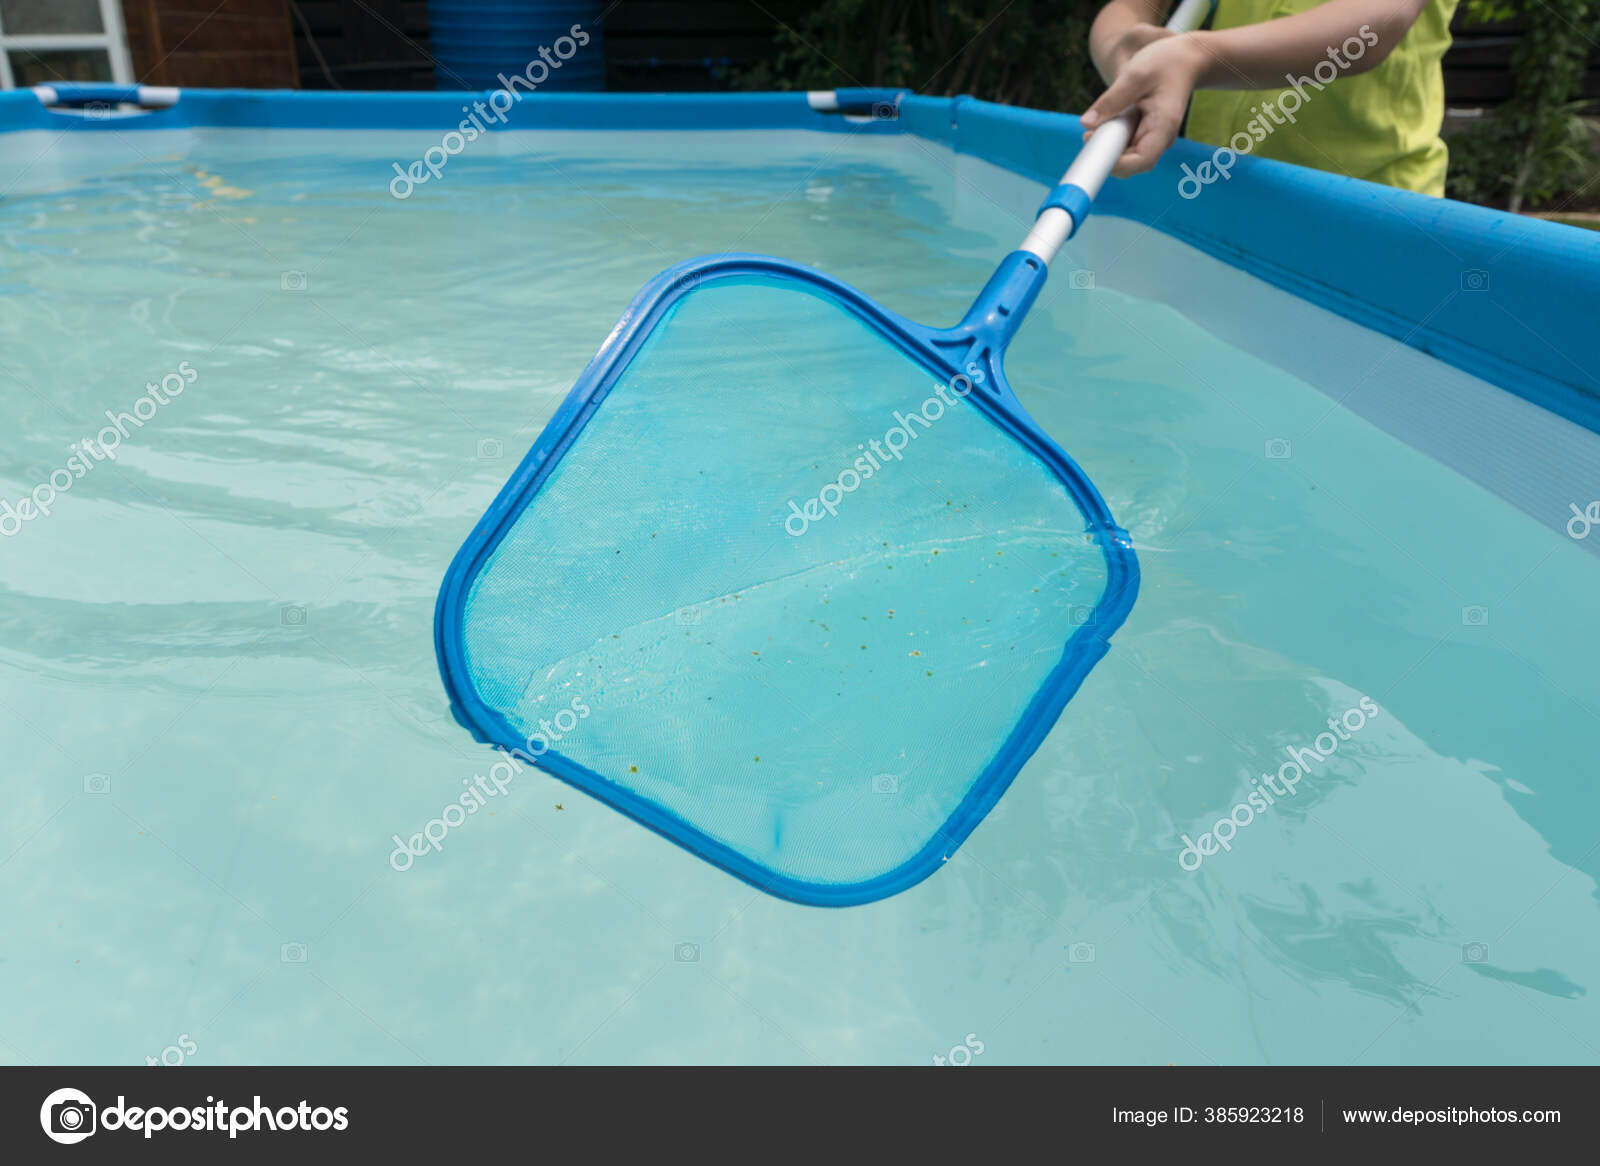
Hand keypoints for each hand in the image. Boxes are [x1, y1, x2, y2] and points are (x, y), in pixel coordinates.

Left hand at [1081, 32, 1209, 177]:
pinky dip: (1111, 138)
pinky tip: (1108, 120)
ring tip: (1102, 120)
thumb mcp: (1135, 74)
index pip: (1141, 160)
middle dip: (1107, 156)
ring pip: (1125, 158)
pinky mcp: (1144, 134)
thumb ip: (1111, 99)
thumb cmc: (1165, 63)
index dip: (1116, 163)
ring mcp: (1152, 139)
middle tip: (1090, 134)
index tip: (1095, 149)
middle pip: (1130, 165)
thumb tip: (1086, 123)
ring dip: (1107, 146)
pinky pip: (1124, 146)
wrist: (1186, 59)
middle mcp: (1160, 139)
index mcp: (1163, 127)